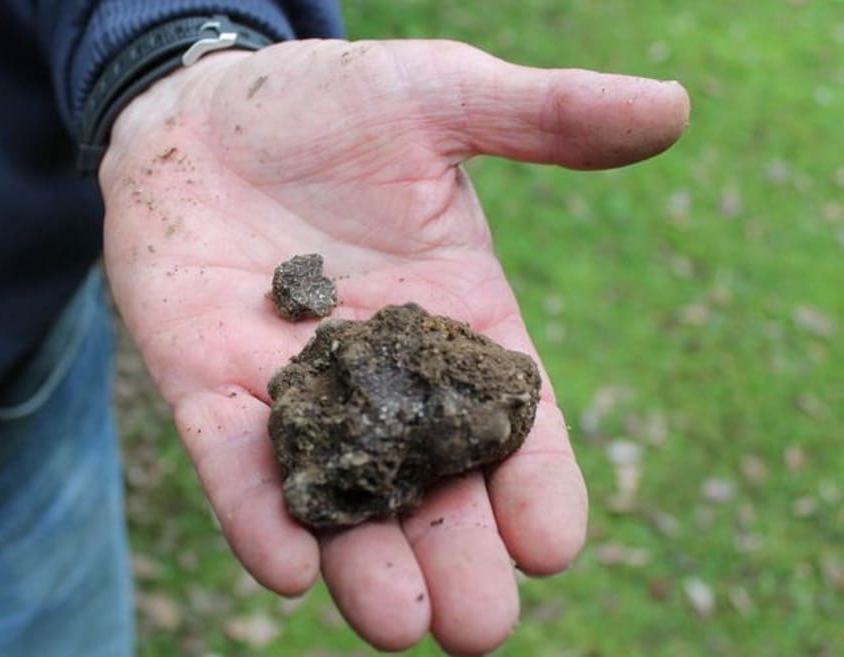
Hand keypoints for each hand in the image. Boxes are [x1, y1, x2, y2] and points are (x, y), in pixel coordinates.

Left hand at [101, 39, 688, 654]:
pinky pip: (235, 462)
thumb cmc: (329, 104)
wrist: (204, 108)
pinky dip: (260, 514)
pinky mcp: (206, 385)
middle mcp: (382, 378)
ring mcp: (294, 391)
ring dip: (366, 563)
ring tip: (398, 619)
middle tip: (480, 626)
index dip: (538, 484)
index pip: (511, 421)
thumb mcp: (443, 97)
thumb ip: (545, 116)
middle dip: (457, 557)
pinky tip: (288, 565)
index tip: (554, 544)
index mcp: (457, 322)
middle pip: (432, 485)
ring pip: (339, 495)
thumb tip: (674, 106)